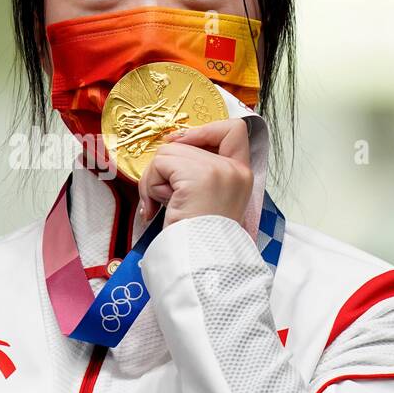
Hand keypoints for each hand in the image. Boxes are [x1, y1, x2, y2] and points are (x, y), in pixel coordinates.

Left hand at [137, 119, 252, 227]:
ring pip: (168, 152)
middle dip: (165, 168)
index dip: (203, 131)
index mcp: (243, 174)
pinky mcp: (198, 176)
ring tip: (163, 205)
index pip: (234, 129)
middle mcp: (235, 168)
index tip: (181, 144)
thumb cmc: (197, 238)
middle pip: (186, 143)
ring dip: (154, 180)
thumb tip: (171, 142)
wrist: (200, 263)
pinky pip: (160, 164)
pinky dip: (150, 185)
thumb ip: (199, 171)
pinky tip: (157, 207)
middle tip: (163, 198)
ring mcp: (219, 170)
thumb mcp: (207, 198)